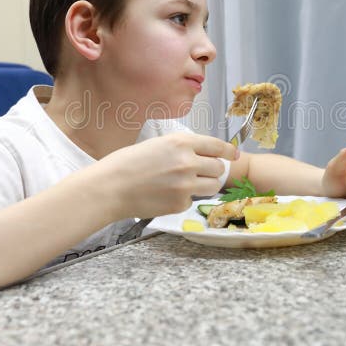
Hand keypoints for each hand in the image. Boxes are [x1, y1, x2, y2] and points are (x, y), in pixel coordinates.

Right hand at [97, 133, 236, 219]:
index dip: (228, 151)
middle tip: (201, 172)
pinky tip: (167, 194)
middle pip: (218, 168)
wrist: (111, 187)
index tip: (234, 155)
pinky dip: (185, 198)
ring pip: (212, 186)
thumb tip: (201, 153)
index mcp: (181, 143)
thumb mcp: (157, 144)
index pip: (216, 145)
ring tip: (187, 184)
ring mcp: (186, 185)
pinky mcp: (180, 203)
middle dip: (213, 170)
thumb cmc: (127, 164)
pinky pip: (193, 200)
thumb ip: (181, 148)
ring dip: (205, 185)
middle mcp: (188, 162)